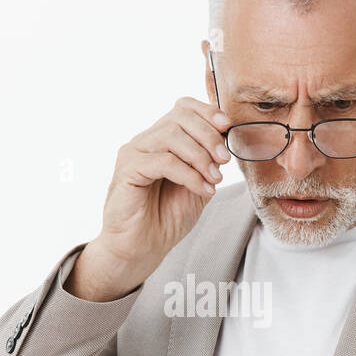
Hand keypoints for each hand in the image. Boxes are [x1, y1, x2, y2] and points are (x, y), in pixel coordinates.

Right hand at [67, 97, 230, 300]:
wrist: (143, 248)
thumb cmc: (166, 218)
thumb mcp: (198, 184)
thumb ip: (208, 162)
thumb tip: (227, 140)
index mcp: (161, 140)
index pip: (183, 107)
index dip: (207, 112)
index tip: (228, 127)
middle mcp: (145, 141)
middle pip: (179, 117)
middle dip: (209, 136)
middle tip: (224, 159)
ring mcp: (134, 153)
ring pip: (172, 136)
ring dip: (201, 157)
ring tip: (215, 179)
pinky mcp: (128, 170)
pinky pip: (164, 161)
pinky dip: (189, 175)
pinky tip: (203, 190)